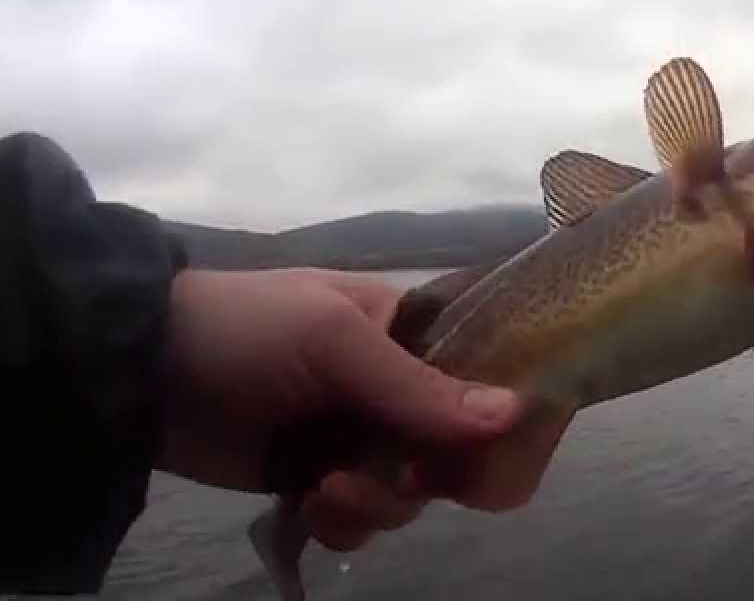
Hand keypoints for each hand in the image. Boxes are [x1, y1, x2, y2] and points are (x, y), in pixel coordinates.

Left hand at [157, 267, 521, 550]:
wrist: (140, 372)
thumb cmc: (248, 329)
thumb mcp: (335, 343)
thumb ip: (419, 387)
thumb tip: (513, 413)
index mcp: (406, 331)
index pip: (478, 376)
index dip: (489, 419)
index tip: (484, 455)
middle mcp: (391, 386)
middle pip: (448, 449)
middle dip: (420, 476)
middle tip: (388, 479)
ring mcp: (354, 435)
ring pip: (406, 492)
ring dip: (376, 506)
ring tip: (326, 492)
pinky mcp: (316, 477)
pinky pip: (360, 517)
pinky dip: (344, 523)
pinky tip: (309, 505)